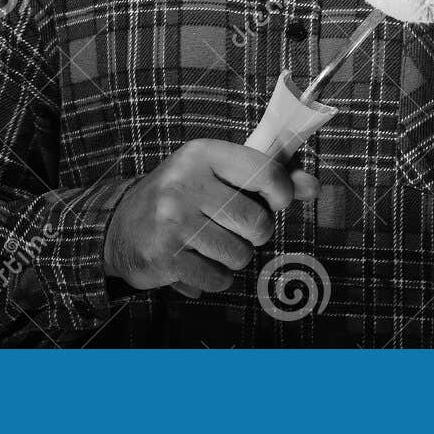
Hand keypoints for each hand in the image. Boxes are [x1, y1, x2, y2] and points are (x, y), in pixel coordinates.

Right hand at [103, 139, 318, 295]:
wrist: (120, 227)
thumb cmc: (180, 198)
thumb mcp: (218, 175)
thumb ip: (267, 178)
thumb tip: (313, 185)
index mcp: (202, 154)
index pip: (266, 172)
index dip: (281, 193)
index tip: (274, 200)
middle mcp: (185, 183)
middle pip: (257, 222)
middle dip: (254, 233)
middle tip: (232, 226)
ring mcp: (173, 220)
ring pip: (240, 255)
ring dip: (232, 257)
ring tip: (209, 244)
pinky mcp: (166, 256)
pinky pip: (218, 279)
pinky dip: (215, 278)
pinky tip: (196, 262)